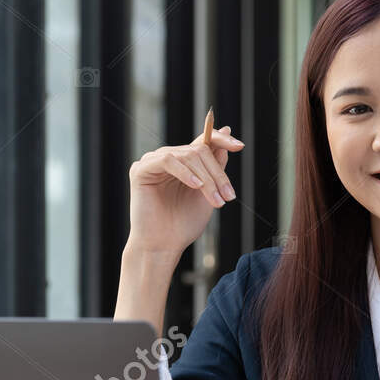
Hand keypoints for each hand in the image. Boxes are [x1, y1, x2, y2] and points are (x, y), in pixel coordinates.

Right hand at [125, 125, 244, 256]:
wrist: (163, 246)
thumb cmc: (184, 224)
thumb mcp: (208, 192)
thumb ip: (216, 166)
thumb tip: (227, 133)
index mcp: (184, 163)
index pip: (203, 141)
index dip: (221, 139)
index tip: (239, 146)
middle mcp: (168, 159)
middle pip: (199, 150)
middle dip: (217, 174)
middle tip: (228, 196)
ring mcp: (153, 162)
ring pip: (187, 156)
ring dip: (206, 178)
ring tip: (216, 201)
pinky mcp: (140, 170)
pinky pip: (167, 160)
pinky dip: (185, 172)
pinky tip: (195, 186)